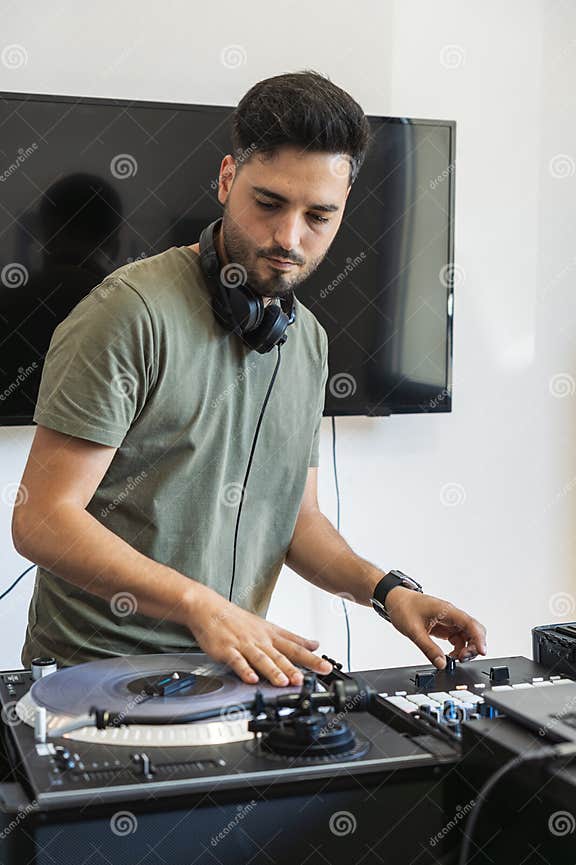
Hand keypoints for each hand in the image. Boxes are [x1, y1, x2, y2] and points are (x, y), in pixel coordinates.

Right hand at [185, 584, 331, 686]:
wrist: (209, 609)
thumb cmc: (238, 620)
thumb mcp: (269, 626)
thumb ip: (292, 638)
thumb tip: (314, 644)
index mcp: (271, 635)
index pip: (295, 647)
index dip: (312, 658)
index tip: (326, 667)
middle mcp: (260, 639)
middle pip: (281, 654)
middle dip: (295, 667)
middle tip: (306, 679)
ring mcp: (244, 644)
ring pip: (261, 658)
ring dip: (273, 670)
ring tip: (283, 682)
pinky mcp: (227, 650)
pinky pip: (237, 661)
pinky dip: (245, 670)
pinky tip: (251, 679)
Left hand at [384, 587, 486, 669]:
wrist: (394, 599)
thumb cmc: (403, 607)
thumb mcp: (414, 631)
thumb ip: (428, 648)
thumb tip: (441, 663)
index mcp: (446, 610)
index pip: (470, 623)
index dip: (479, 638)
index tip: (482, 651)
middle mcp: (451, 614)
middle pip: (474, 630)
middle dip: (474, 646)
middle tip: (463, 659)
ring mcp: (449, 620)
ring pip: (467, 636)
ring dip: (466, 649)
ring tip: (455, 660)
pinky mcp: (445, 626)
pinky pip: (458, 638)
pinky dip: (458, 649)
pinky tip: (450, 656)